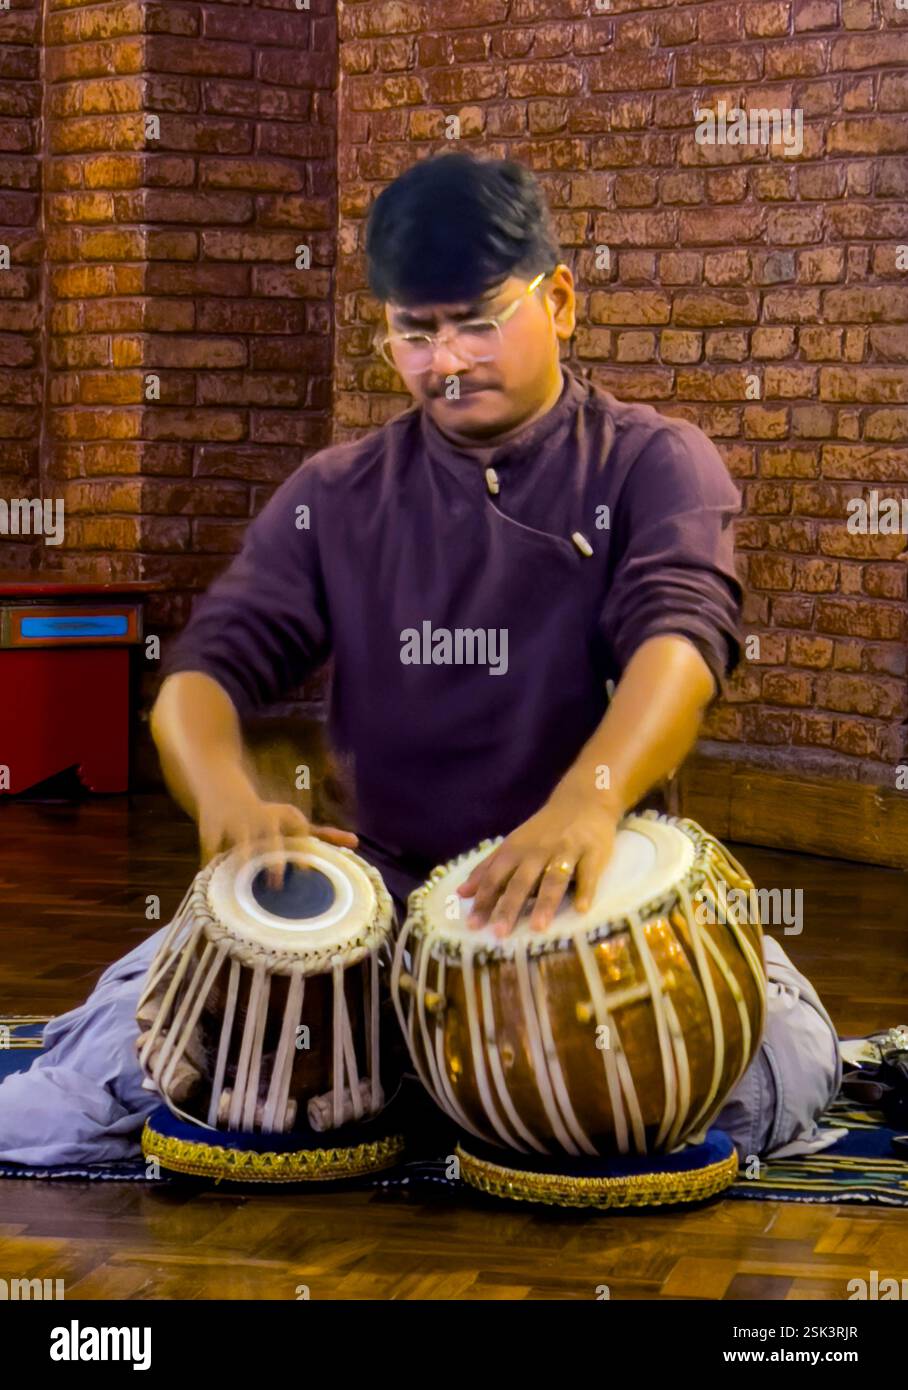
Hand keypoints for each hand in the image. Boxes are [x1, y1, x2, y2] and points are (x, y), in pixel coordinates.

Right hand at [197, 768, 357, 887]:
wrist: (220, 784)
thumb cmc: (265, 814)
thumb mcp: (291, 819)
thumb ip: (322, 834)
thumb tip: (357, 842)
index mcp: (282, 815)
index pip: (298, 828)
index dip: (302, 849)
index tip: (307, 871)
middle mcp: (260, 817)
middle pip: (270, 838)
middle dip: (273, 858)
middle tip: (278, 882)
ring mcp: (235, 821)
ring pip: (240, 843)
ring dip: (243, 861)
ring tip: (245, 886)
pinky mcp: (211, 825)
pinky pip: (212, 847)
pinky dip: (212, 863)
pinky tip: (214, 886)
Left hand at [457, 783, 620, 937]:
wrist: (582, 800)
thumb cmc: (543, 831)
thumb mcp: (513, 844)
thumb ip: (489, 869)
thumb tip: (461, 893)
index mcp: (516, 850)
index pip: (496, 877)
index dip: (484, 899)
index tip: (473, 925)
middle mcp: (538, 851)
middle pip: (522, 880)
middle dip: (509, 906)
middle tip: (499, 933)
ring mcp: (566, 851)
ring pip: (554, 878)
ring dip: (545, 902)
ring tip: (538, 927)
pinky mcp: (592, 852)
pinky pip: (588, 873)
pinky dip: (585, 890)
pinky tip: (581, 909)